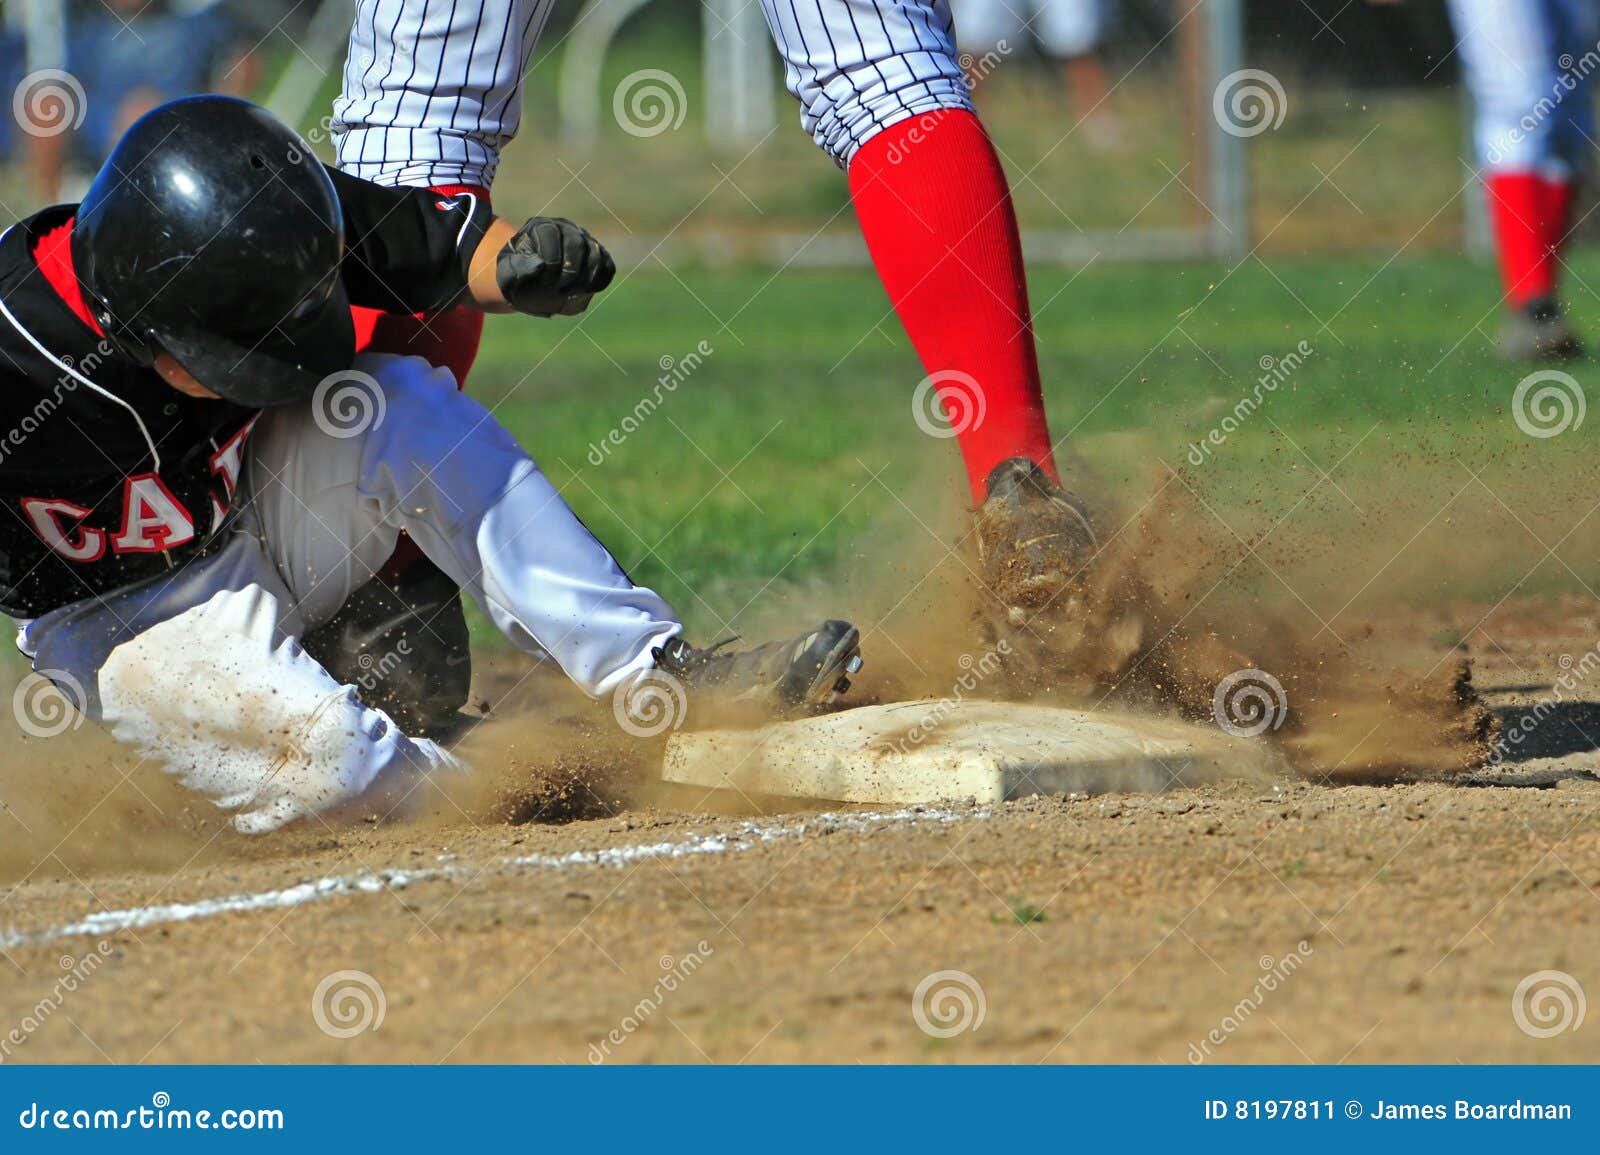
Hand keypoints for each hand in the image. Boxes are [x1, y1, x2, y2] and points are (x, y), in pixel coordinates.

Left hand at [494, 217, 615, 316]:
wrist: (528, 281)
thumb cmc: (517, 277)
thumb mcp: (509, 274)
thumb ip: (520, 269)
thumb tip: (540, 264)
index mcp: (539, 226)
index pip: (551, 236)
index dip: (550, 264)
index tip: (543, 284)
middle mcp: (565, 228)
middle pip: (577, 244)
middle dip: (569, 273)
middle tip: (559, 291)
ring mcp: (584, 240)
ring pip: (596, 255)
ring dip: (584, 280)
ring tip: (570, 294)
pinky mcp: (597, 255)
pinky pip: (607, 267)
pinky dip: (599, 281)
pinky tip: (584, 292)